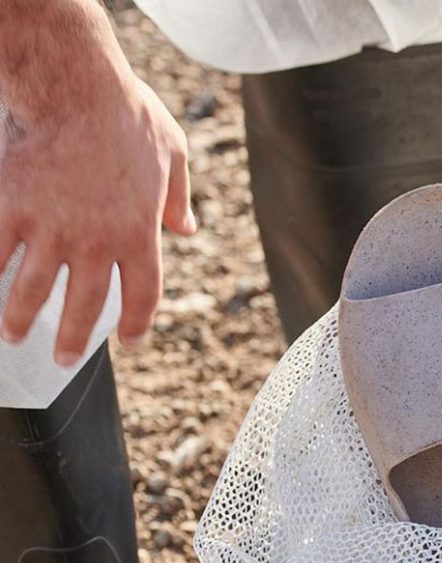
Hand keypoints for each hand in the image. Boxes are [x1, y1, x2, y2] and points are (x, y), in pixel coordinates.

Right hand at [0, 74, 193, 364]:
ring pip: (31, 291)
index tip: (129, 341)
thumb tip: (186, 229)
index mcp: (139, 234)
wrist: (73, 85)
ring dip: (19, 320)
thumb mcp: (172, 154)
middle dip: (72, 340)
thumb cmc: (128, 114)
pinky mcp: (9, 210)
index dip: (136, 324)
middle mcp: (95, 242)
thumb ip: (178, 198)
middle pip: (83, 307)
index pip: (142, 297)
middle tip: (63, 359)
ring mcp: (49, 229)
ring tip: (13, 336)